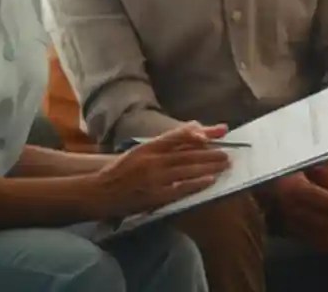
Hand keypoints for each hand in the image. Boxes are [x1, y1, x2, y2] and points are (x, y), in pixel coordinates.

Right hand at [92, 123, 230, 218]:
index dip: (199, 134)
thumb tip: (188, 130)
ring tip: (224, 165)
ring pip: (187, 169)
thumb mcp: (138, 151)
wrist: (99, 192)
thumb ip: (162, 143)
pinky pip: (181, 188)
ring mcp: (154, 178)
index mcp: (148, 147)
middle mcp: (152, 160)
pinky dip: (197, 184)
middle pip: (187, 154)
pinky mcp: (155, 196)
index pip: (177, 136)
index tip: (217, 132)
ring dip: (209, 167)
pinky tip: (210, 181)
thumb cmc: (119, 171)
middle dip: (210, 153)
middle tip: (228, 153)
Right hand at [269, 162, 327, 252]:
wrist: (266, 172)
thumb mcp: (312, 159)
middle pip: (315, 220)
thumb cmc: (294, 162)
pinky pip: (306, 240)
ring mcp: (282, 220)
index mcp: (289, 185)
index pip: (317, 198)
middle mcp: (284, 206)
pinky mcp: (283, 230)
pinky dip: (324, 243)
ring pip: (311, 234)